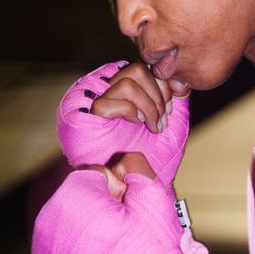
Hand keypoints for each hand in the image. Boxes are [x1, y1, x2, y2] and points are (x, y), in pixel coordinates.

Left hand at [31, 162, 226, 253]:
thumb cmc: (153, 246)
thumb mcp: (151, 191)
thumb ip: (133, 161)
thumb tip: (119, 160)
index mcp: (73, 199)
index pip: (89, 174)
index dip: (114, 187)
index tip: (125, 206)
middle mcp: (50, 222)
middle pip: (74, 194)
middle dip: (97, 203)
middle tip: (121, 224)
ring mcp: (45, 247)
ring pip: (66, 216)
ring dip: (85, 222)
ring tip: (111, 239)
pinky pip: (59, 241)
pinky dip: (75, 243)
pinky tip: (98, 252)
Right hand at [57, 61, 190, 185]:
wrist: (143, 186)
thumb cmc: (154, 158)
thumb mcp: (175, 121)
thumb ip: (176, 94)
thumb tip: (176, 74)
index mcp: (126, 90)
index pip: (145, 66)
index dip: (164, 85)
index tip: (170, 111)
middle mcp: (106, 91)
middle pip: (136, 69)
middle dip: (158, 95)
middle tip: (162, 120)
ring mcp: (91, 102)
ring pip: (126, 81)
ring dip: (147, 106)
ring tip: (152, 126)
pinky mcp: (78, 117)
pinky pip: (107, 102)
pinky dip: (128, 113)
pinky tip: (135, 125)